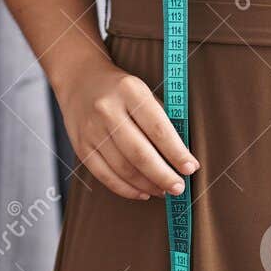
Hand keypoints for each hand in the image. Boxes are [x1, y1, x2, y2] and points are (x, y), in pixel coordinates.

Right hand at [53, 60, 198, 201]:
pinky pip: (105, 176)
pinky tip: (142, 192)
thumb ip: (161, 118)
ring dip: (147, 185)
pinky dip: (126, 189)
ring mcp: (91, 130)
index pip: (158, 128)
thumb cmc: (120, 88)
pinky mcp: (81, 146)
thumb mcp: (143, 90)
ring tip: (163, 190)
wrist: (79, 78)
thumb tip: (182, 155)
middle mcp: (107, 110)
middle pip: (139, 153)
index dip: (176, 153)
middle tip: (179, 188)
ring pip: (123, 168)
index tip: (191, 168)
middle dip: (163, 176)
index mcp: (130, 91)